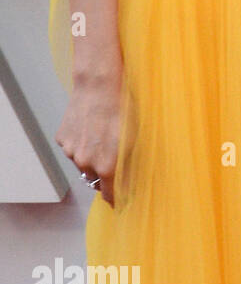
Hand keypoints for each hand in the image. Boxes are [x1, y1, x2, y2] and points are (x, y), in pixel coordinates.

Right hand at [56, 69, 122, 207]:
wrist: (100, 84)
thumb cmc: (123, 108)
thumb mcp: (135, 137)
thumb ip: (129, 163)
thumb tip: (129, 179)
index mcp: (107, 166)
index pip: (109, 194)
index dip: (116, 197)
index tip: (121, 198)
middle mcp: (86, 163)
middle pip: (94, 179)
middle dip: (104, 174)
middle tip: (113, 158)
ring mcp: (71, 151)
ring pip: (82, 163)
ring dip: (91, 157)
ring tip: (102, 134)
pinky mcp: (62, 138)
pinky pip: (72, 148)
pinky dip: (80, 143)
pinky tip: (90, 125)